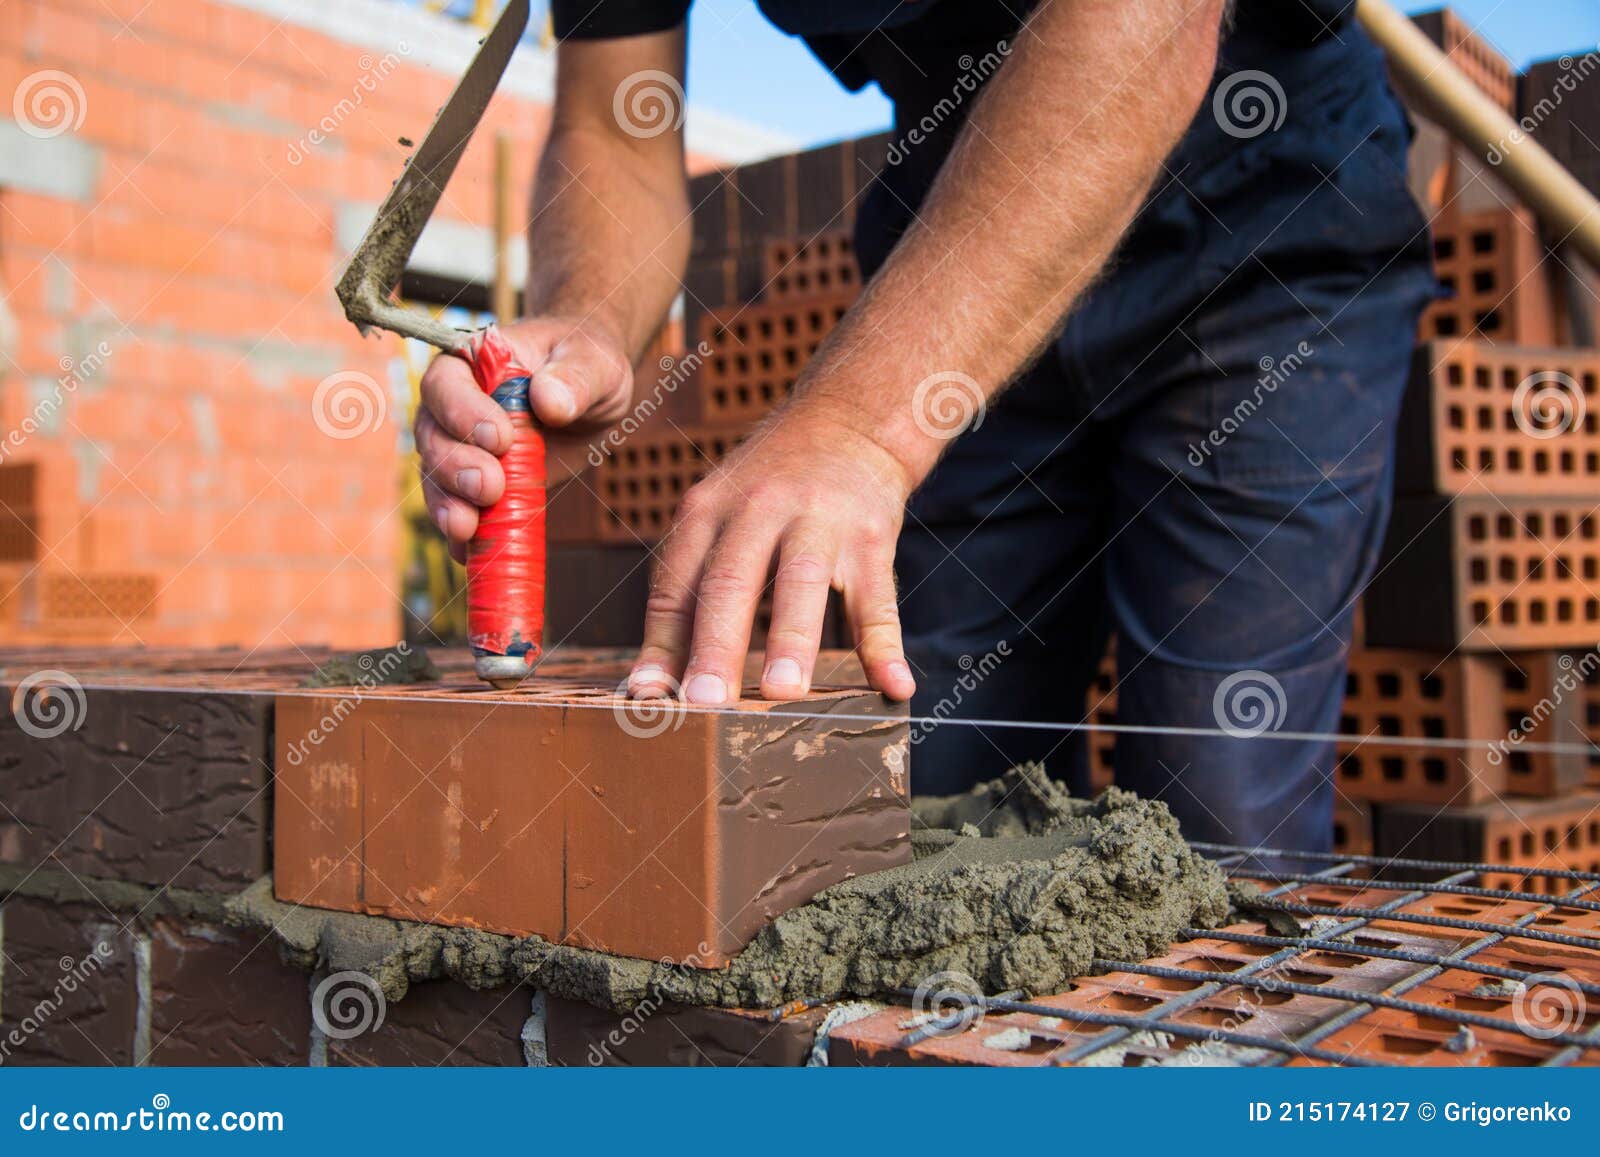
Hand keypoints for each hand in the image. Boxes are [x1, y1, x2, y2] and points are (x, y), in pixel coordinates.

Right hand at [416, 316, 633, 559]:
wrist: (590, 392)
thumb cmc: (586, 363)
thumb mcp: (594, 362)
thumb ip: (574, 377)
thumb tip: (550, 401)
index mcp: (473, 363)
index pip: (447, 383)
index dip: (463, 412)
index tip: (500, 438)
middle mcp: (454, 406)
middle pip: (433, 438)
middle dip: (456, 467)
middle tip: (489, 488)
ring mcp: (461, 449)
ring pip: (438, 480)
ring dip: (449, 506)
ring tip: (467, 528)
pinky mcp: (477, 487)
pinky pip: (460, 512)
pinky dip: (463, 538)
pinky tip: (470, 556)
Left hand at [629, 400, 919, 703]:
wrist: (848, 421)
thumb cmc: (767, 489)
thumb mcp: (717, 516)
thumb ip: (690, 589)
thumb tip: (655, 682)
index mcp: (706, 512)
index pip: (675, 588)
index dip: (661, 645)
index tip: (647, 699)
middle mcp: (757, 510)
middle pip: (731, 582)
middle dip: (716, 646)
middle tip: (705, 703)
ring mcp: (818, 520)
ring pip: (800, 582)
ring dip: (792, 640)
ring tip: (782, 693)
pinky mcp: (871, 535)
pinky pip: (877, 599)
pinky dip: (886, 646)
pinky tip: (893, 687)